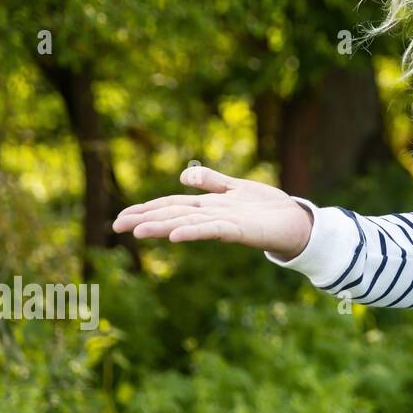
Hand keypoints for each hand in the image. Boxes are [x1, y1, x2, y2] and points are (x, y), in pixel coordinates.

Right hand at [112, 166, 313, 259]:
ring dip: (162, 227)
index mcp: (208, 206)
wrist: (297, 221)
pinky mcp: (240, 230)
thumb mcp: (237, 187)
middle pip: (173, 215)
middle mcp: (212, 216)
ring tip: (137, 231)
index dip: (146, 209)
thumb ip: (211, 182)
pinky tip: (176, 235)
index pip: (171, 205)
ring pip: (188, 224)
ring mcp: (224, 224)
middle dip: (145, 220)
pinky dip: (195, 232)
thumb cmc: (267, 207)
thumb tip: (183, 177)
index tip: (120, 217)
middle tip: (115, 227)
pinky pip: (214, 230)